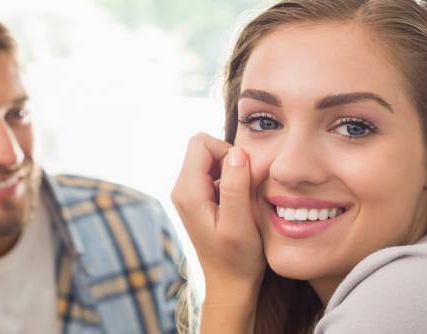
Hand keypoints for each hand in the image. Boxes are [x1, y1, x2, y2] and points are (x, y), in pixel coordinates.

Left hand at [171, 133, 265, 292]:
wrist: (230, 284)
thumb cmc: (237, 258)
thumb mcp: (240, 222)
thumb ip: (236, 185)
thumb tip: (236, 152)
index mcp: (187, 191)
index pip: (201, 142)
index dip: (227, 151)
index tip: (243, 176)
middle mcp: (181, 189)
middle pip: (204, 148)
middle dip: (230, 161)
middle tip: (244, 190)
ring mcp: (188, 194)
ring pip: (211, 160)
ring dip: (232, 173)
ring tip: (241, 203)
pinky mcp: (198, 199)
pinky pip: (214, 174)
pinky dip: (230, 183)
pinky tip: (238, 208)